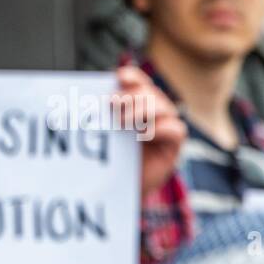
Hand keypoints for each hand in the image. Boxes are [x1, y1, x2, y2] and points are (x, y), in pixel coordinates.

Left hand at [113, 66, 186, 199]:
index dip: (131, 75)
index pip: (138, 81)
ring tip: (123, 121)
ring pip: (163, 107)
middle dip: (131, 96)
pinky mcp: (174, 146)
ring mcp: (165, 126)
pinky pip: (176, 130)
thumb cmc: (110, 156)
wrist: (118, 188)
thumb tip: (87, 96)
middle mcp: (153, 110)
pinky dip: (161, 128)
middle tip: (112, 104)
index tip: (118, 77)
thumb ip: (101, 114)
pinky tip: (144, 134)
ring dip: (142, 110)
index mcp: (135, 101)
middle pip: (149, 92)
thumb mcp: (103, 131)